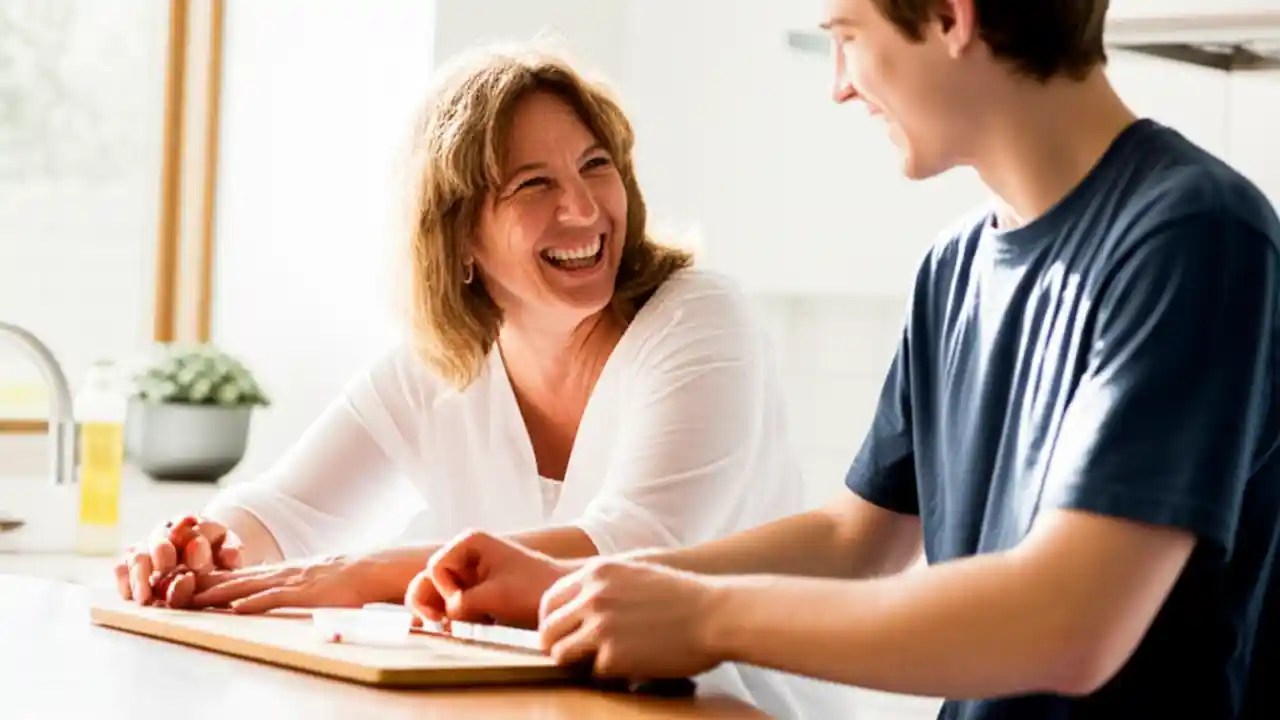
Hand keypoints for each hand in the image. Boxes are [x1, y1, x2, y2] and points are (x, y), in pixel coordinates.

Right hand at [114, 514, 242, 606]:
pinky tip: (132, 596)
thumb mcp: (230, 548)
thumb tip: (229, 557)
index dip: (195, 550)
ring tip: (145, 598)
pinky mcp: (131, 564)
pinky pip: (121, 569)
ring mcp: (145, 546)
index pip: (191, 531)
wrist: (203, 551)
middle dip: (162, 557)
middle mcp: (164, 532)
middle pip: (159, 542)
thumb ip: (231, 551)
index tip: (200, 568)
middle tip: (166, 574)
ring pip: (137, 557)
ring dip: (140, 577)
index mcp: (191, 523)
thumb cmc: (217, 551)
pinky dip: (125, 582)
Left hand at [188, 554, 376, 612]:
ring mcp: (290, 581)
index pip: (237, 574)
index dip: (210, 578)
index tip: (183, 581)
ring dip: (218, 592)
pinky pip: (274, 598)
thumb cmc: (343, 579)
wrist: (369, 570)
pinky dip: (253, 602)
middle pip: (233, 578)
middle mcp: (279, 573)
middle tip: (173, 588)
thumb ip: (288, 585)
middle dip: (202, 583)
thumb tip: (267, 595)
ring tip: (192, 598)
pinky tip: (235, 608)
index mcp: (279, 572)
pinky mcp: (304, 593)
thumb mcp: (308, 579)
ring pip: (247, 585)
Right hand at [405, 530, 570, 628]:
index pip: (435, 568)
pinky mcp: (475, 591)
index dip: (444, 591)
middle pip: (427, 580)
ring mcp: (468, 574)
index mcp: (468, 543)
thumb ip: (460, 605)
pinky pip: (450, 605)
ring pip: (436, 595)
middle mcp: (464, 554)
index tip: (465, 604)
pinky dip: (451, 618)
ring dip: (440, 613)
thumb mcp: (494, 597)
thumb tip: (439, 619)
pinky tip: (462, 629)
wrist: (563, 599)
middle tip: (441, 626)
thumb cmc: (533, 589)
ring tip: (453, 628)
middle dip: (430, 604)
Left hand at [538, 560, 723, 678]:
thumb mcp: (635, 573)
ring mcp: (600, 627)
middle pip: (548, 629)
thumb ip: (603, 586)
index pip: (550, 600)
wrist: (716, 613)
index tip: (562, 633)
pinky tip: (628, 667)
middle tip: (576, 656)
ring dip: (577, 663)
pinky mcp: (612, 657)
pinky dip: (607, 675)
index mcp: (596, 572)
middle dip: (558, 644)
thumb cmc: (683, 596)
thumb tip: (577, 607)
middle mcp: (592, 596)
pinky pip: (592, 673)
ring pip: (560, 654)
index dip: (553, 620)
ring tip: (600, 663)